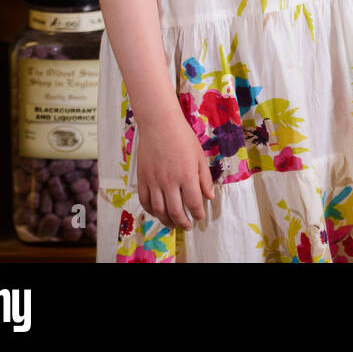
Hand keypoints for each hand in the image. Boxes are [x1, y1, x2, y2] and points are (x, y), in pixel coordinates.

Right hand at [135, 111, 214, 229]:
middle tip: (187, 227)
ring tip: (173, 225)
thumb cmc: (182, 138)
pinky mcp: (142, 178)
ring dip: (166, 221)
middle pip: (175, 211)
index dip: (198, 213)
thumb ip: (204, 178)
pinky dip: (151, 211)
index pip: (193, 203)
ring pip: (158, 210)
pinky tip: (157, 213)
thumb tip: (209, 196)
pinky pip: (145, 201)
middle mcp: (169, 182)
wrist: (159, 124)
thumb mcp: (199, 156)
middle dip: (183, 222)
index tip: (200, 217)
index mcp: (186, 176)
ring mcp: (154, 181)